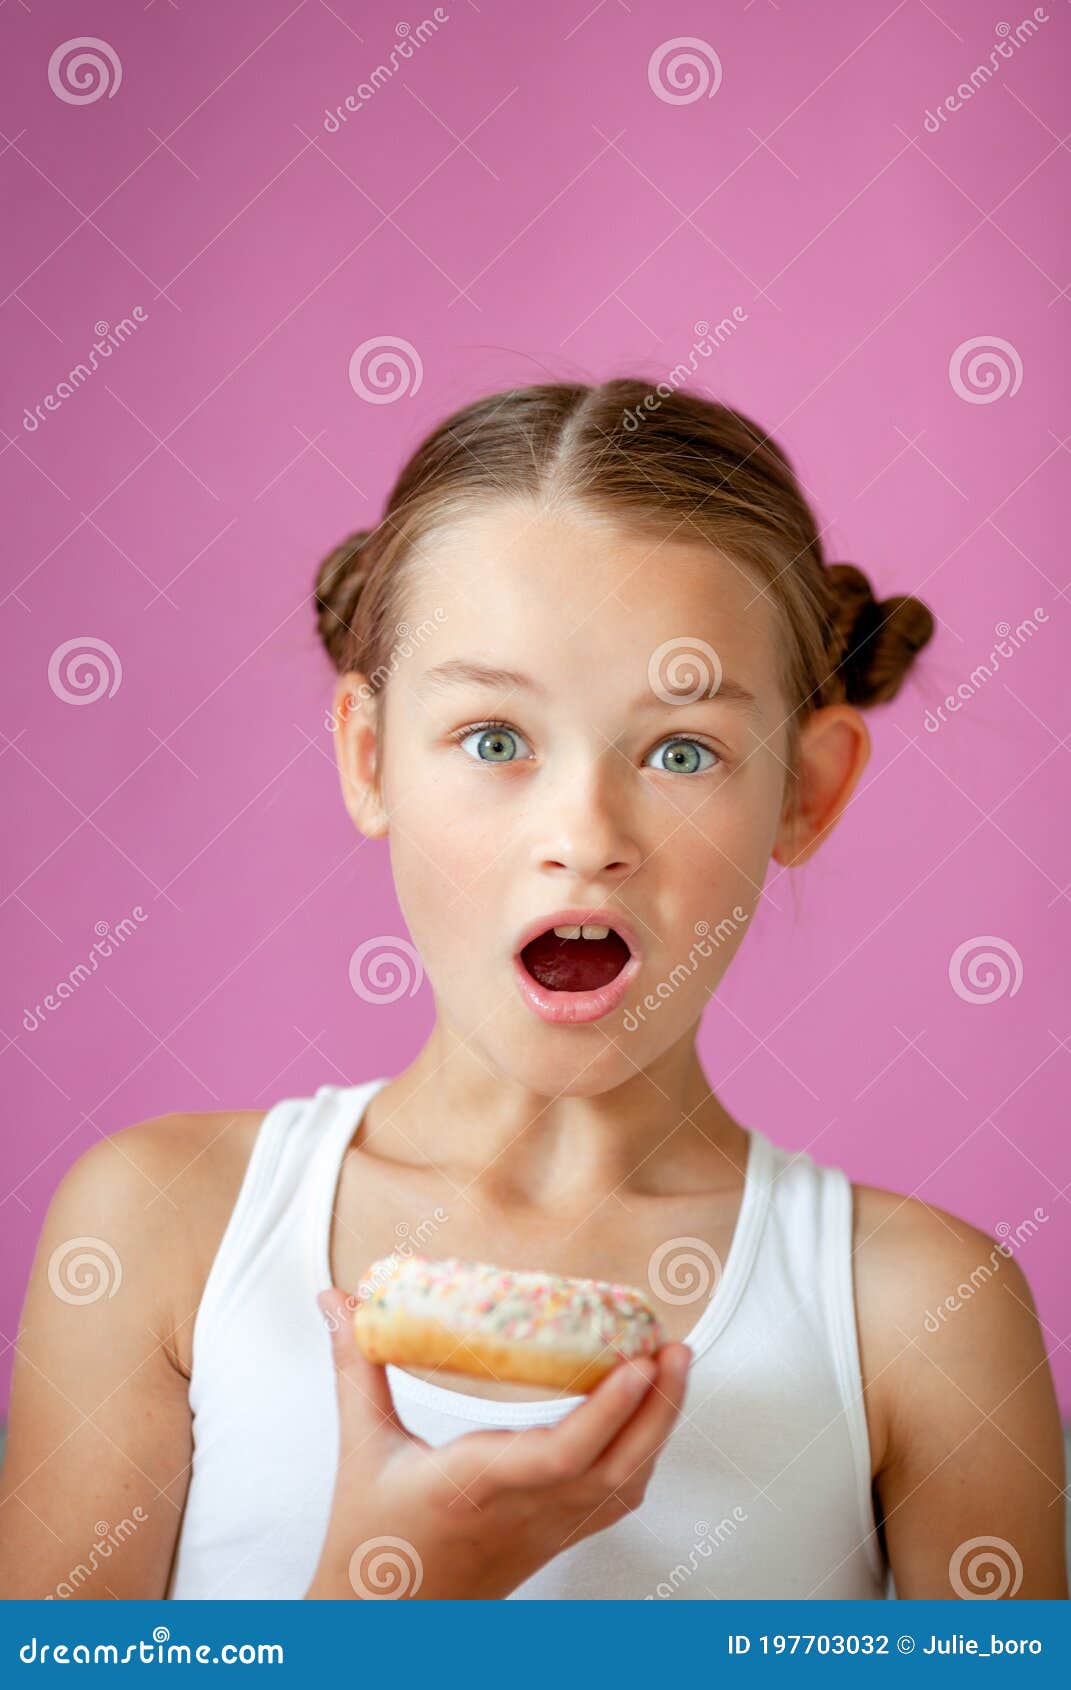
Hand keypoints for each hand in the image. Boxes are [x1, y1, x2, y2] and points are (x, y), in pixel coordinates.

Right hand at [306, 1286, 691, 1598]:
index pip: (560, 1456)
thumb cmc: (372, 1539)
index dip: (609, 1410)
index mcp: (477, 1486)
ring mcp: (548, 1530)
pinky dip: (642, 1456)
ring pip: (626, 1487)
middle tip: (675, 1346)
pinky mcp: (557, 1538)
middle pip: (617, 1470)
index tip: (639, 1361)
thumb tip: (337, 1297)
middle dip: (657, 1408)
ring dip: (658, 1428)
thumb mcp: (361, 1447)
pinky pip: (617, 1501)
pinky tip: (647, 1416)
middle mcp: (525, 1512)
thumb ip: (355, 1367)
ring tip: (672, 1366)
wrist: (385, 1625)